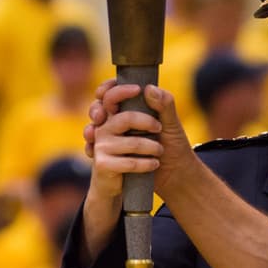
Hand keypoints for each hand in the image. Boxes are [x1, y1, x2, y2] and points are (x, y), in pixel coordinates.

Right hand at [89, 81, 164, 200]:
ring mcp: (101, 145)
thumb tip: (150, 88)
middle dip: (145, 122)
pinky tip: (154, 164)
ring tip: (159, 151)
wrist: (153, 179)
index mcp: (115, 113)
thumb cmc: (157, 147)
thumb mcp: (167, 125)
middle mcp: (104, 126)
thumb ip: (163, 105)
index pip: (108, 95)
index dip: (117, 90)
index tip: (137, 90)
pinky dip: (146, 164)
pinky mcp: (102, 164)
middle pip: (123, 118)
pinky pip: (128, 162)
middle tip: (158, 128)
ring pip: (131, 142)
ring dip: (152, 147)